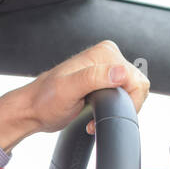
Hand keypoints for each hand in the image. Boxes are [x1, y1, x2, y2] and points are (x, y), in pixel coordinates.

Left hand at [0, 40, 150, 150]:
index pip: (135, 79)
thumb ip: (93, 78)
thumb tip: (121, 72)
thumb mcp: (67, 89)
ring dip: (115, 109)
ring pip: (131, 92)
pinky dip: (111, 109)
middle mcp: (108, 57)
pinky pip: (122, 96)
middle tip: (97, 115)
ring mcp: (106, 69)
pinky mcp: (103, 81)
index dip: (126, 101)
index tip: (104, 111)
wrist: (33, 110)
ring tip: (93, 115)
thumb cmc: (44, 101)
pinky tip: (93, 114)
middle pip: (137, 86)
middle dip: (121, 106)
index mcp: (104, 53)